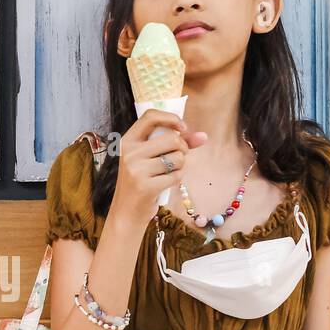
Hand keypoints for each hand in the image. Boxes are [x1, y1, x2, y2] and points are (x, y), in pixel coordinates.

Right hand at [108, 108, 208, 228]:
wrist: (126, 212)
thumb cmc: (141, 181)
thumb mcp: (151, 159)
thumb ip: (176, 144)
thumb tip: (203, 136)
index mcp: (128, 141)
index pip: (150, 116)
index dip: (171, 118)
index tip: (183, 128)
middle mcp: (130, 152)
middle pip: (172, 138)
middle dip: (183, 148)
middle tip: (177, 158)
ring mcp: (137, 170)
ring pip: (177, 158)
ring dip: (180, 166)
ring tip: (167, 173)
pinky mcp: (146, 186)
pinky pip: (177, 176)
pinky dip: (176, 179)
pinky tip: (165, 184)